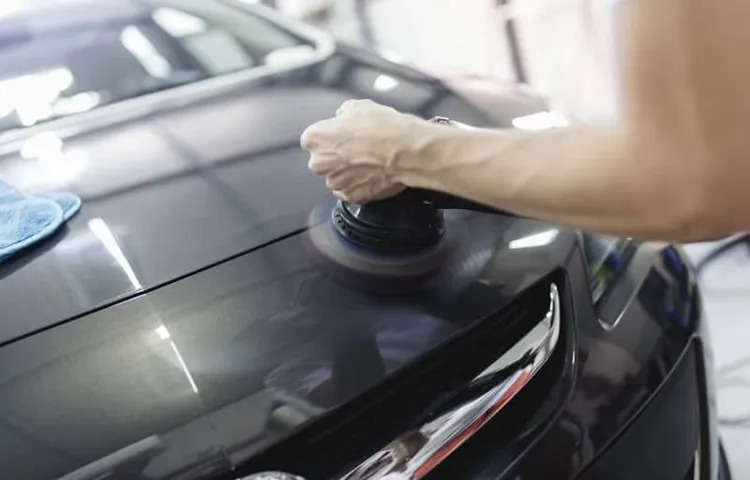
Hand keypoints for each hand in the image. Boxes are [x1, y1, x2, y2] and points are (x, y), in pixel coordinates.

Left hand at [300, 99, 423, 203]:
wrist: (404, 150)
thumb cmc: (381, 127)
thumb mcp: (358, 106)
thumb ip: (342, 114)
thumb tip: (342, 118)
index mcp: (314, 139)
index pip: (312, 139)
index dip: (329, 137)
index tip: (342, 136)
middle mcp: (319, 164)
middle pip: (323, 161)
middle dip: (336, 157)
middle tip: (357, 149)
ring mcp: (335, 183)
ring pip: (337, 178)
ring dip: (348, 172)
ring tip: (369, 162)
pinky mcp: (352, 197)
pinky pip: (351, 191)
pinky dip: (360, 185)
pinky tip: (373, 174)